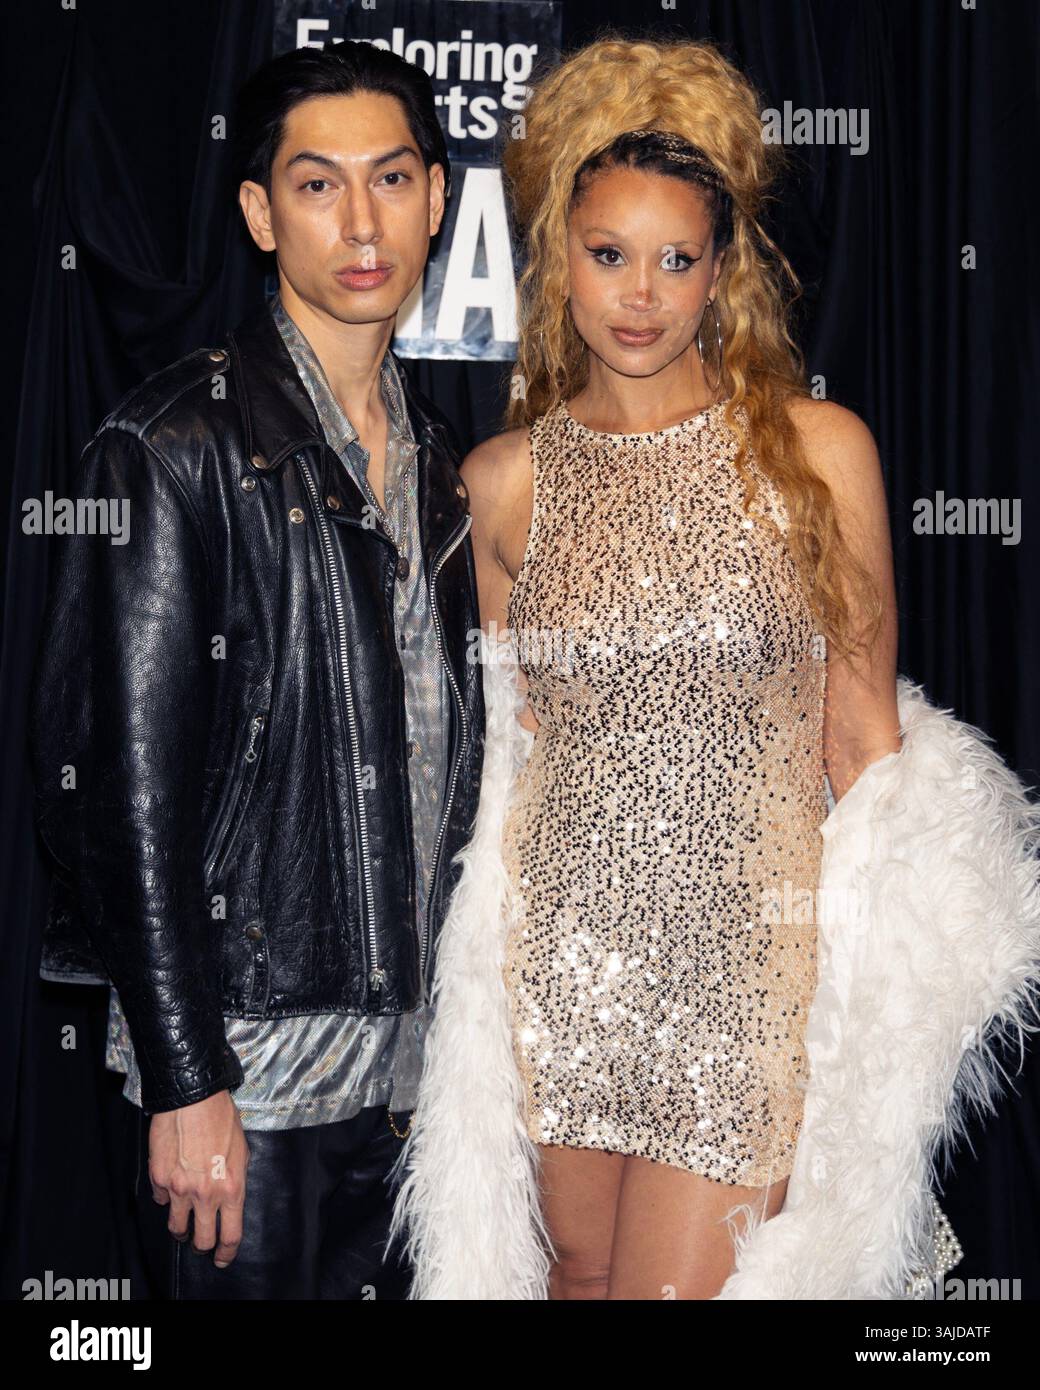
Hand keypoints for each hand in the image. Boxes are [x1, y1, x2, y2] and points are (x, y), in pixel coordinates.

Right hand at [148, 1089, 248, 1267]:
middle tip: (202, 1243)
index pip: (231, 1235)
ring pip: (177, 1227)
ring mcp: (179, 1189)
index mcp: (231, 1188)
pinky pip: (161, 1198)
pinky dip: (166, 1197)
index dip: (226, 1253)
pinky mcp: (159, 1178)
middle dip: (203, 1245)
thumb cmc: (222, 1118)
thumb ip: (234, 1178)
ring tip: (184, 1224)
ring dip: (181, 1228)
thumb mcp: (242, 1150)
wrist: (193, 1098)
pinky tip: (171, 1187)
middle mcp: (205, 1195)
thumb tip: (228, 1194)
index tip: (222, 1258)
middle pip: (202, 1240)